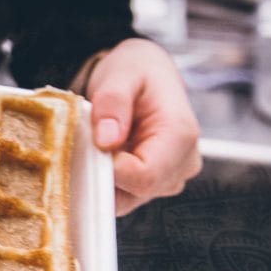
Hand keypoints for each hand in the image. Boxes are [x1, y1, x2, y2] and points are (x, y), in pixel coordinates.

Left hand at [83, 38, 202, 215]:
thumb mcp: (121, 74)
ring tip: (97, 144)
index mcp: (180, 135)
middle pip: (135, 192)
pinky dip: (105, 181)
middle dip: (103, 174)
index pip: (145, 177)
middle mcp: (182, 163)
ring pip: (126, 199)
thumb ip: (112, 102)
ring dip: (102, 178)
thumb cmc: (136, 72)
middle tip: (88, 142)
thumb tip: (106, 140)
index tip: (90, 146)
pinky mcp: (155, 184)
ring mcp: (170, 177)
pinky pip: (123, 196)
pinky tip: (100, 155)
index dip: (109, 170)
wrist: (147, 74)